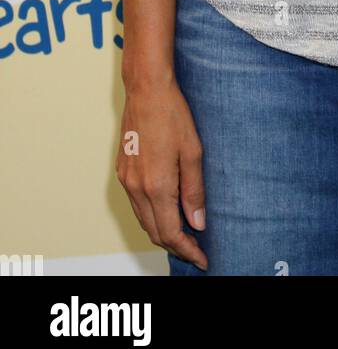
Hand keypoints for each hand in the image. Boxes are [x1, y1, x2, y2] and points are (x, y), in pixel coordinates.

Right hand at [116, 75, 207, 269]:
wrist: (146, 90)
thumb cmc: (172, 115)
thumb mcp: (193, 152)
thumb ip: (194, 191)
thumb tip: (198, 222)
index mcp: (156, 186)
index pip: (171, 233)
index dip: (188, 250)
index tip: (203, 259)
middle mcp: (137, 188)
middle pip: (155, 232)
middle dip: (176, 245)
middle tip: (197, 249)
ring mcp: (127, 180)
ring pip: (144, 220)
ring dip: (163, 231)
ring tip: (186, 233)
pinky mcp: (123, 171)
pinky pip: (137, 205)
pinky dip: (152, 215)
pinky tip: (167, 210)